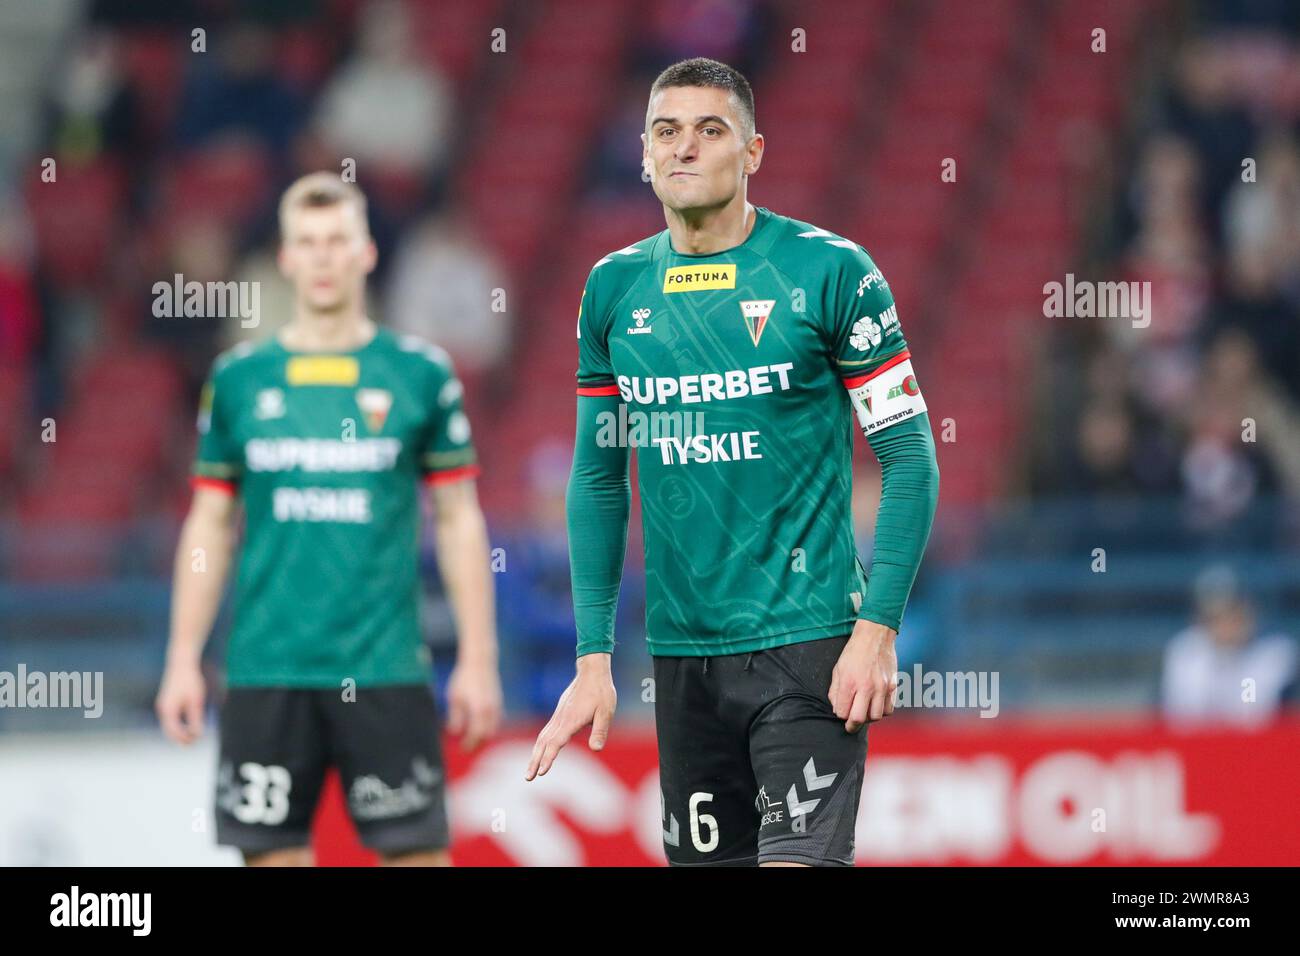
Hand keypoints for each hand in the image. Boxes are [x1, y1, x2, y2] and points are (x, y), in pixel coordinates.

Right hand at [156, 659, 205, 743]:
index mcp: (168, 710)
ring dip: (179, 732)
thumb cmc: (190, 681)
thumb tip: (197, 734)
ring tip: (192, 736)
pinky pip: (170, 718)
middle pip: (169, 731)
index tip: (196, 741)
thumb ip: (196, 718)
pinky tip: (187, 724)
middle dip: (180, 738)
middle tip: (193, 743)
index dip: (184, 739)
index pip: (174, 732)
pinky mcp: (166, 702)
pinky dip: (178, 724)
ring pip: (169, 725)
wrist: (181, 663)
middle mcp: (162, 709)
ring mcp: (163, 705)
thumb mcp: (196, 701)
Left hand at [445, 660, 502, 750]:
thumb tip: (454, 732)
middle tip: (467, 745)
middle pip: (487, 734)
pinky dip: (489, 725)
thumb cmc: (464, 678)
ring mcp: (496, 705)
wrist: (479, 662)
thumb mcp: (454, 698)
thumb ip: (455, 717)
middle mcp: (490, 710)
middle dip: (477, 741)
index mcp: (478, 710)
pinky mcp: (498, 701)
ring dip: (484, 734)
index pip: (476, 734)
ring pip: (493, 727)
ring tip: (472, 736)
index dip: (469, 743)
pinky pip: (496, 719)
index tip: (463, 748)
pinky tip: (479, 724)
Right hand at [526, 654, 616, 779]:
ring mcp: (558, 716)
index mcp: (571, 720)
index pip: (556, 743)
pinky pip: (546, 731)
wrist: (591, 672)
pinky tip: (539, 751)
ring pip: (542, 737)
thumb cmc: (601, 692)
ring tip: (530, 771)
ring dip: (535, 755)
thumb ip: (600, 730)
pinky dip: (540, 744)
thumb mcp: (606, 711)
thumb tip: (596, 749)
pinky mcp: (559, 714)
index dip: (548, 758)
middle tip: (528, 778)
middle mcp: (560, 719)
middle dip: (534, 761)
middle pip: (543, 743)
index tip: (542, 772)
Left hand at [829, 619, 898, 731]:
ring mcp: (882, 687)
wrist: (875, 636)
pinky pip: (889, 709)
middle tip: (850, 725)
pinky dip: (882, 711)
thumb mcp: (838, 669)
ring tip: (864, 712)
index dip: (841, 716)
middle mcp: (866, 687)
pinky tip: (876, 705)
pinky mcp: (893, 686)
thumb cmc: (854, 652)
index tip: (842, 714)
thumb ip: (835, 691)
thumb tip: (837, 709)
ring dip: (868, 718)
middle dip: (852, 725)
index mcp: (849, 682)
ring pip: (876, 717)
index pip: (843, 712)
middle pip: (859, 719)